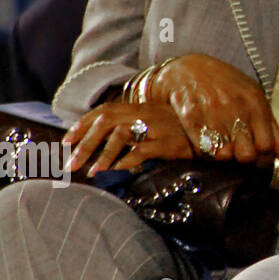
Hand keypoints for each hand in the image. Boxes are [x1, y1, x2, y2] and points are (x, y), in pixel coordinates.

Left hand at [62, 100, 195, 175]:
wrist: (212, 133)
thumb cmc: (179, 131)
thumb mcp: (153, 123)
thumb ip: (130, 128)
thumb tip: (101, 142)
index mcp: (138, 107)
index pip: (103, 111)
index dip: (82, 125)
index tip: (66, 142)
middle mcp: (145, 113)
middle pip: (106, 122)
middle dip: (85, 143)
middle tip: (71, 164)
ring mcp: (157, 127)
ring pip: (122, 135)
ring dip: (103, 154)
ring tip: (92, 172)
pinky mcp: (168, 143)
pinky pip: (142, 151)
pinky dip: (125, 161)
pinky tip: (116, 172)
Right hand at [149, 54, 278, 164]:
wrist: (188, 68)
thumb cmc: (228, 85)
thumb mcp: (255, 99)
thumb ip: (274, 130)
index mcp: (254, 104)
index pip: (267, 147)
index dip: (265, 158)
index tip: (260, 156)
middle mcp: (233, 110)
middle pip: (246, 155)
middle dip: (245, 159)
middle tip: (241, 152)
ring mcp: (209, 116)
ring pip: (222, 157)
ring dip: (223, 156)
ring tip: (222, 144)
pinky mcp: (188, 121)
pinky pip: (199, 152)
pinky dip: (203, 153)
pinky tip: (206, 142)